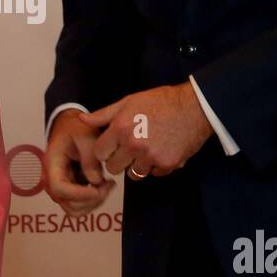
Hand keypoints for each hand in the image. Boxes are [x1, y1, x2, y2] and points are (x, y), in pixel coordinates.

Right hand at [44, 108, 115, 214]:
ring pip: (75, 209)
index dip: (80, 194)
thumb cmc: (77, 128)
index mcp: (52, 164)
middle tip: (110, 184)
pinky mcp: (69, 190)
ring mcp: (60, 188)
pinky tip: (104, 185)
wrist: (71, 126)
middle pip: (68, 204)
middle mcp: (52, 180)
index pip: (60, 188)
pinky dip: (93, 200)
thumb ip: (90, 158)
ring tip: (108, 184)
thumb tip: (96, 181)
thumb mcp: (86, 135)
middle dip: (91, 200)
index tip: (99, 188)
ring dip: (94, 202)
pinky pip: (80, 205)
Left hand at [82, 83, 212, 178]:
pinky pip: (153, 174)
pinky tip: (161, 151)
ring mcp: (151, 157)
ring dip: (137, 165)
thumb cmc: (160, 101)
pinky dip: (155, 167)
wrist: (194, 107)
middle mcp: (134, 145)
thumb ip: (103, 114)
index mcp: (121, 128)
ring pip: (133, 174)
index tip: (112, 146)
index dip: (105, 150)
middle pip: (113, 168)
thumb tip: (81, 119)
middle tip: (129, 148)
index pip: (99, 153)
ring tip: (146, 149)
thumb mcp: (128, 102)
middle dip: (118, 160)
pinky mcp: (167, 165)